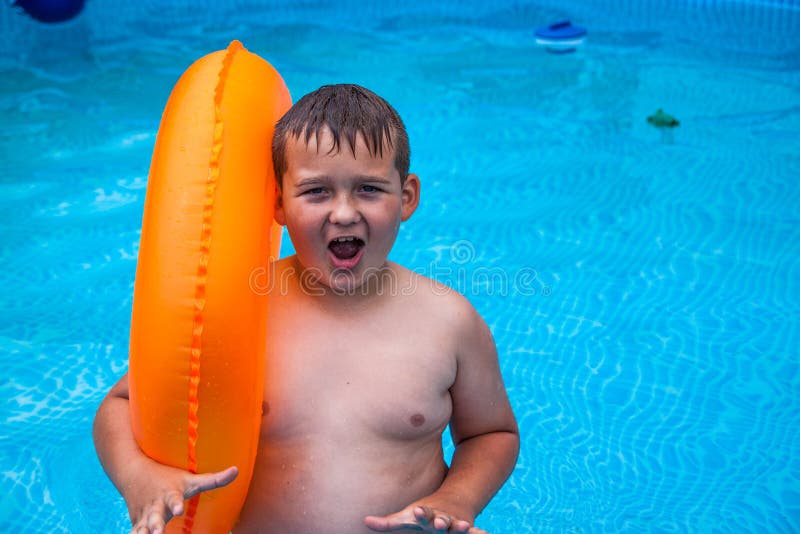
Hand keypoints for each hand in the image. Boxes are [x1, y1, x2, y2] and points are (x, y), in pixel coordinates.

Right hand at [125, 462, 237, 533]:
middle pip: (154, 516)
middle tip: (157, 532)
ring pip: (140, 528)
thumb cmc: (169, 477)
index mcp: (170, 495)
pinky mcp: (137, 523)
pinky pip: (134, 532)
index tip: (178, 510)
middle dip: (155, 525)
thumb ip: (213, 480)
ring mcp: (144, 516)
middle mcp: (155, 506)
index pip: (174, 499)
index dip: (176, 504)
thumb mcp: (191, 479)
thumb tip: (236, 470)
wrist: (135, 472)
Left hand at [365, 504, 486, 532]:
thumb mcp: (405, 518)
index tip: (417, 510)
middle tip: (440, 522)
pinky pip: (474, 533)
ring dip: (461, 526)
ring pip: (458, 526)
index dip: (420, 513)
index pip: (422, 514)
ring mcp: (455, 524)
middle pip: (441, 520)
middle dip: (441, 521)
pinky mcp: (465, 530)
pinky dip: (479, 533)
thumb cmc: (422, 514)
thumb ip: (388, 523)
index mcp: (426, 516)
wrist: (451, 502)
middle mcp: (442, 519)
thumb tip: (364, 521)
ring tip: (465, 526)